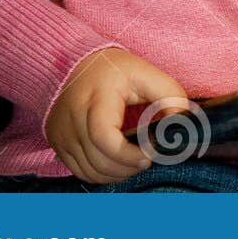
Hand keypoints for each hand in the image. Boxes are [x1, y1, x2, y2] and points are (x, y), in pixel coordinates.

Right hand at [45, 47, 187, 183]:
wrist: (74, 64)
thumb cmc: (114, 70)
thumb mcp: (146, 73)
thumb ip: (170, 95)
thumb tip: (181, 122)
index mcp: (95, 99)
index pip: (103, 137)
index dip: (128, 155)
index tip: (150, 156)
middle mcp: (72, 119)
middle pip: (99, 160)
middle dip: (129, 167)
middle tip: (149, 158)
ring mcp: (61, 133)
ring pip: (90, 172)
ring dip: (117, 174)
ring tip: (136, 161)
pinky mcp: (57, 143)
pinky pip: (80, 171)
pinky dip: (102, 174)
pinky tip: (118, 163)